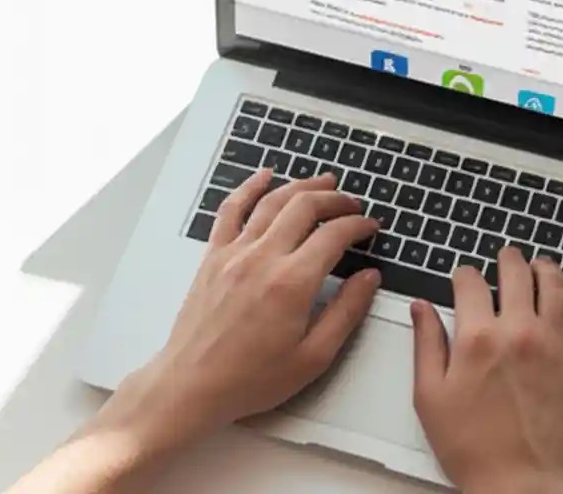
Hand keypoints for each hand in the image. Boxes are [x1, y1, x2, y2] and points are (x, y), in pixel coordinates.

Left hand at [106, 171, 381, 450]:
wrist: (190, 386)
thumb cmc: (250, 379)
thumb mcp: (313, 357)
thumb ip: (346, 312)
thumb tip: (369, 279)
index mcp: (292, 284)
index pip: (334, 235)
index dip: (359, 225)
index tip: (371, 227)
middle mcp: (263, 259)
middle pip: (305, 207)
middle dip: (335, 199)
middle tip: (353, 205)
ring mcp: (234, 254)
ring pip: (272, 201)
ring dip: (302, 186)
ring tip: (324, 182)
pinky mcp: (213, 257)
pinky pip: (231, 210)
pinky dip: (249, 188)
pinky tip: (264, 176)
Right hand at [411, 248, 562, 493]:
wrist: (517, 483)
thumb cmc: (471, 447)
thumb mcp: (430, 395)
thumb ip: (426, 344)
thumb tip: (420, 307)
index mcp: (476, 338)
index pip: (470, 282)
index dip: (464, 275)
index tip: (463, 279)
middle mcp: (517, 332)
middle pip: (515, 272)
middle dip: (505, 259)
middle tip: (504, 258)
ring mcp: (553, 344)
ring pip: (553, 283)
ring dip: (543, 266)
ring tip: (538, 263)